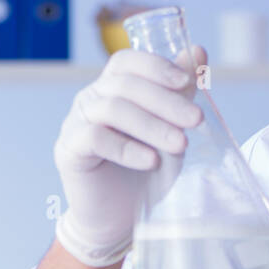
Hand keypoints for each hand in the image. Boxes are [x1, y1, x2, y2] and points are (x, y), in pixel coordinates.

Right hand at [53, 46, 205, 266]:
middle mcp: (91, 99)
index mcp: (113, 88)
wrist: (120, 218)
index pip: (126, 61)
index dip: (155, 65)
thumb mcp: (172, 129)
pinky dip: (128, 149)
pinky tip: (152, 161)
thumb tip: (199, 50)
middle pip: (124, 85)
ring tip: (181, 145)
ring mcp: (76, 123)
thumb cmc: (146, 170)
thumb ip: (181, 93)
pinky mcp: (69, 151)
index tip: (186, 82)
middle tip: (196, 119)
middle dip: (165, 101)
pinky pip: (96, 139)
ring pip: (113, 109)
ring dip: (152, 126)